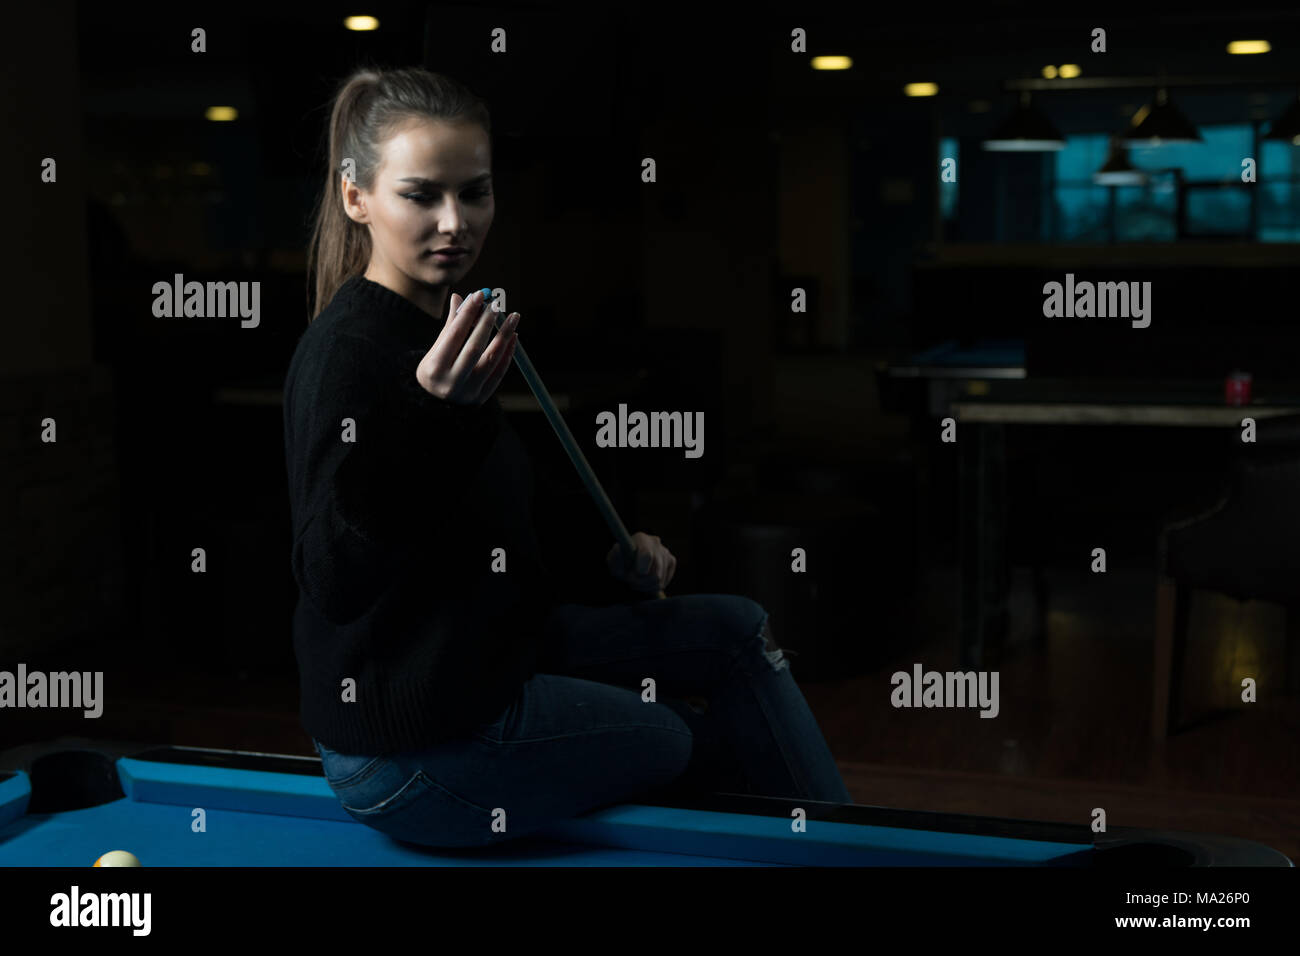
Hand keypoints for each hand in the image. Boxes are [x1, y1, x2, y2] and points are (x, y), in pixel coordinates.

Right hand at [415, 289, 520, 404]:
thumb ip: (450, 326)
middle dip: (487, 323)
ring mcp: (468, 392)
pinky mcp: (482, 397)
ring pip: (491, 359)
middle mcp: (451, 382)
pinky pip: (499, 372)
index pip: (454, 335)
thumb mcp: (435, 350)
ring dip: (504, 336)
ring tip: (513, 317)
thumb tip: (460, 297)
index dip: (468, 313)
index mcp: (435, 367)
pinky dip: (507, 353)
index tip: (479, 294)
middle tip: (497, 304)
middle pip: (474, 347)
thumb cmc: (435, 371)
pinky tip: (513, 336)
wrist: (435, 406)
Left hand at [606, 532, 675, 592]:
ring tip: (636, 582)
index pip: (647, 556)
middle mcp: (656, 543)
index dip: (639, 571)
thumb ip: (615, 557)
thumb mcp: (613, 561)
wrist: (629, 561)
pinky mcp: (671, 561)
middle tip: (631, 582)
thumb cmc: (621, 561)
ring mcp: (666, 552)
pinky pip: (663, 583)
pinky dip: (652, 587)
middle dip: (640, 583)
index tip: (629, 576)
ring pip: (659, 581)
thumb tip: (619, 548)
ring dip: (645, 587)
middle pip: (655, 574)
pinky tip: (644, 582)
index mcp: (641, 539)